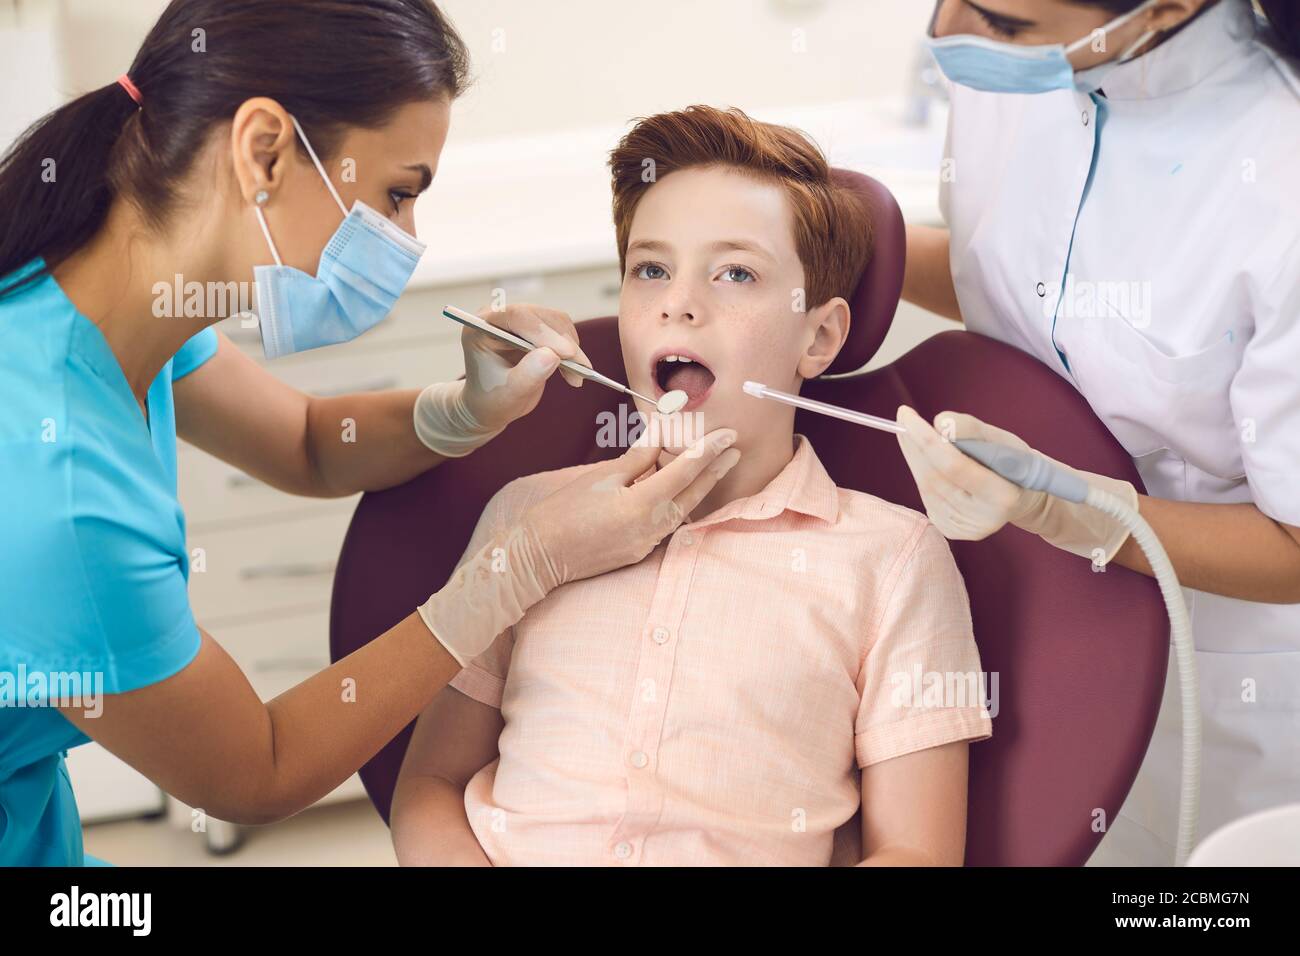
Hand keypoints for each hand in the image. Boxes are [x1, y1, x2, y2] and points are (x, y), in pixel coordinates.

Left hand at [413, 303, 592, 457]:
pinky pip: (562, 329)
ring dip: (571, 346)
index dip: (543, 332)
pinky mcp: (536, 326)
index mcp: (482, 328)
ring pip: (555, 320)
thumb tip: (552, 355)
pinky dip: (572, 348)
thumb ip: (527, 375)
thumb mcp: (509, 394)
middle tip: (581, 369)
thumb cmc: (493, 400)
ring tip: (576, 376)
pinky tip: (573, 370)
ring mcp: (519, 320)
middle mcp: (500, 317)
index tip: (566, 354)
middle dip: (563, 343)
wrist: (493, 404)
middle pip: (539, 317)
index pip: (515, 317)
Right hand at [417, 427, 740, 663]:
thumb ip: (636, 459)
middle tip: (734, 448)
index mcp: (641, 504)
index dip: (707, 450)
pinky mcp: (639, 553)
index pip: (684, 471)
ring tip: (717, 466)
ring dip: (701, 487)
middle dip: (715, 470)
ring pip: (683, 510)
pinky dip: (680, 504)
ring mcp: (647, 544)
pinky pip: (668, 524)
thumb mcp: (599, 477)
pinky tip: (685, 491)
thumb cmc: (561, 512)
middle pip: (693, 494)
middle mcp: (651, 528)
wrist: (538, 556)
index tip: (727, 434)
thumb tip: (660, 435)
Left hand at [896, 406, 1137, 561]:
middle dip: (914, 445)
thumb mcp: (1002, 439)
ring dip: (914, 456)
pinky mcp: (950, 530)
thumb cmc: (1014, 461)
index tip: (907, 414)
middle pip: (934, 477)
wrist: (1021, 496)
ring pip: (925, 486)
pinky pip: (926, 495)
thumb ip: (971, 430)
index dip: (927, 439)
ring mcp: (963, 528)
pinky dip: (921, 471)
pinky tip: (926, 459)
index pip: (954, 466)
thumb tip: (939, 423)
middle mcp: (980, 518)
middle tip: (904, 418)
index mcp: (1002, 496)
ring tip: (913, 434)